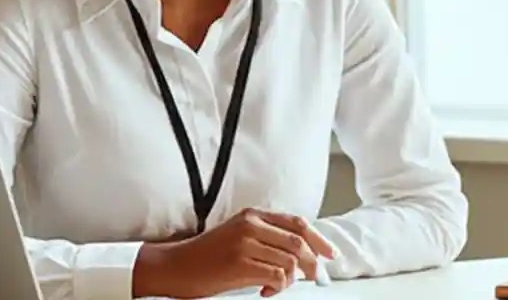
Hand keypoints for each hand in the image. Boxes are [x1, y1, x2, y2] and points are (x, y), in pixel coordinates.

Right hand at [132, 208, 335, 297]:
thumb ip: (266, 235)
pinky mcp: (239, 263)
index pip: (297, 223)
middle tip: (315, 279)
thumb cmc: (208, 255)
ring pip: (290, 261)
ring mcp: (245, 243)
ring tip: (276, 287)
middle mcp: (251, 224)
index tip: (330, 256)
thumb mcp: (238, 234)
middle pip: (298, 242)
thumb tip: (301, 252)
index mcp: (253, 215)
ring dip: (290, 280)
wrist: (177, 266)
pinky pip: (276, 277)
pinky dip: (278, 288)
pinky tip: (266, 292)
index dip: (319, 240)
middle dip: (312, 264)